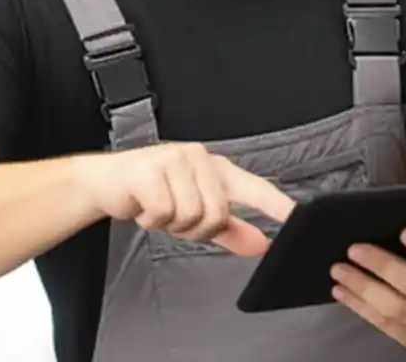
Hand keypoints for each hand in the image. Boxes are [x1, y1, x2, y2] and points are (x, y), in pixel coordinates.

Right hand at [78, 142, 295, 256]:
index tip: (297, 218)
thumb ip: (230, 230)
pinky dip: (151, 219)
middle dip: (194, 228)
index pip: (254, 188)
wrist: (108, 182)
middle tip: (174, 219)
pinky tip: (142, 206)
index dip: (276, 204)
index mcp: (215, 168)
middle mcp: (199, 159)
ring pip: (191, 215)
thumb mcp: (195, 213)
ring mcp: (175, 161)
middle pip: (217, 214)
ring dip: (171, 224)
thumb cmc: (154, 194)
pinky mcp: (150, 170)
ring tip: (157, 209)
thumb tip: (261, 246)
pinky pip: (164, 213)